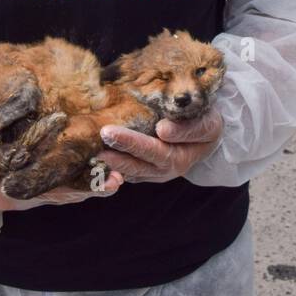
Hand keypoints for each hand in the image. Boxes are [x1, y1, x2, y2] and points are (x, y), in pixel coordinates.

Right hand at [0, 126, 123, 211]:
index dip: (63, 189)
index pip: (42, 190)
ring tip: (121, 175)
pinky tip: (106, 161)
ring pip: (73, 184)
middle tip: (117, 181)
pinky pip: (69, 175)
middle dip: (91, 188)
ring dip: (95, 181)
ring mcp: (41, 184)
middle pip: (67, 191)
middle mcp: (32, 190)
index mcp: (13, 190)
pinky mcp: (43, 174)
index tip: (84, 188)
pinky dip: (87, 172)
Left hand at [95, 108, 222, 183]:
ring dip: (107, 163)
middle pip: (134, 165)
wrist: (208, 131)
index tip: (109, 132)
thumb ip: (188, 129)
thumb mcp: (208, 124)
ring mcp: (151, 173)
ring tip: (87, 151)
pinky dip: (109, 166)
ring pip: (126, 171)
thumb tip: (162, 130)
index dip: (129, 142)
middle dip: (111, 154)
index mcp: (178, 159)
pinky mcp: (143, 170)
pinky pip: (124, 171)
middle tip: (89, 142)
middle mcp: (162, 170)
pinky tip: (93, 154)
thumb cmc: (208, 123)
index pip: (151, 151)